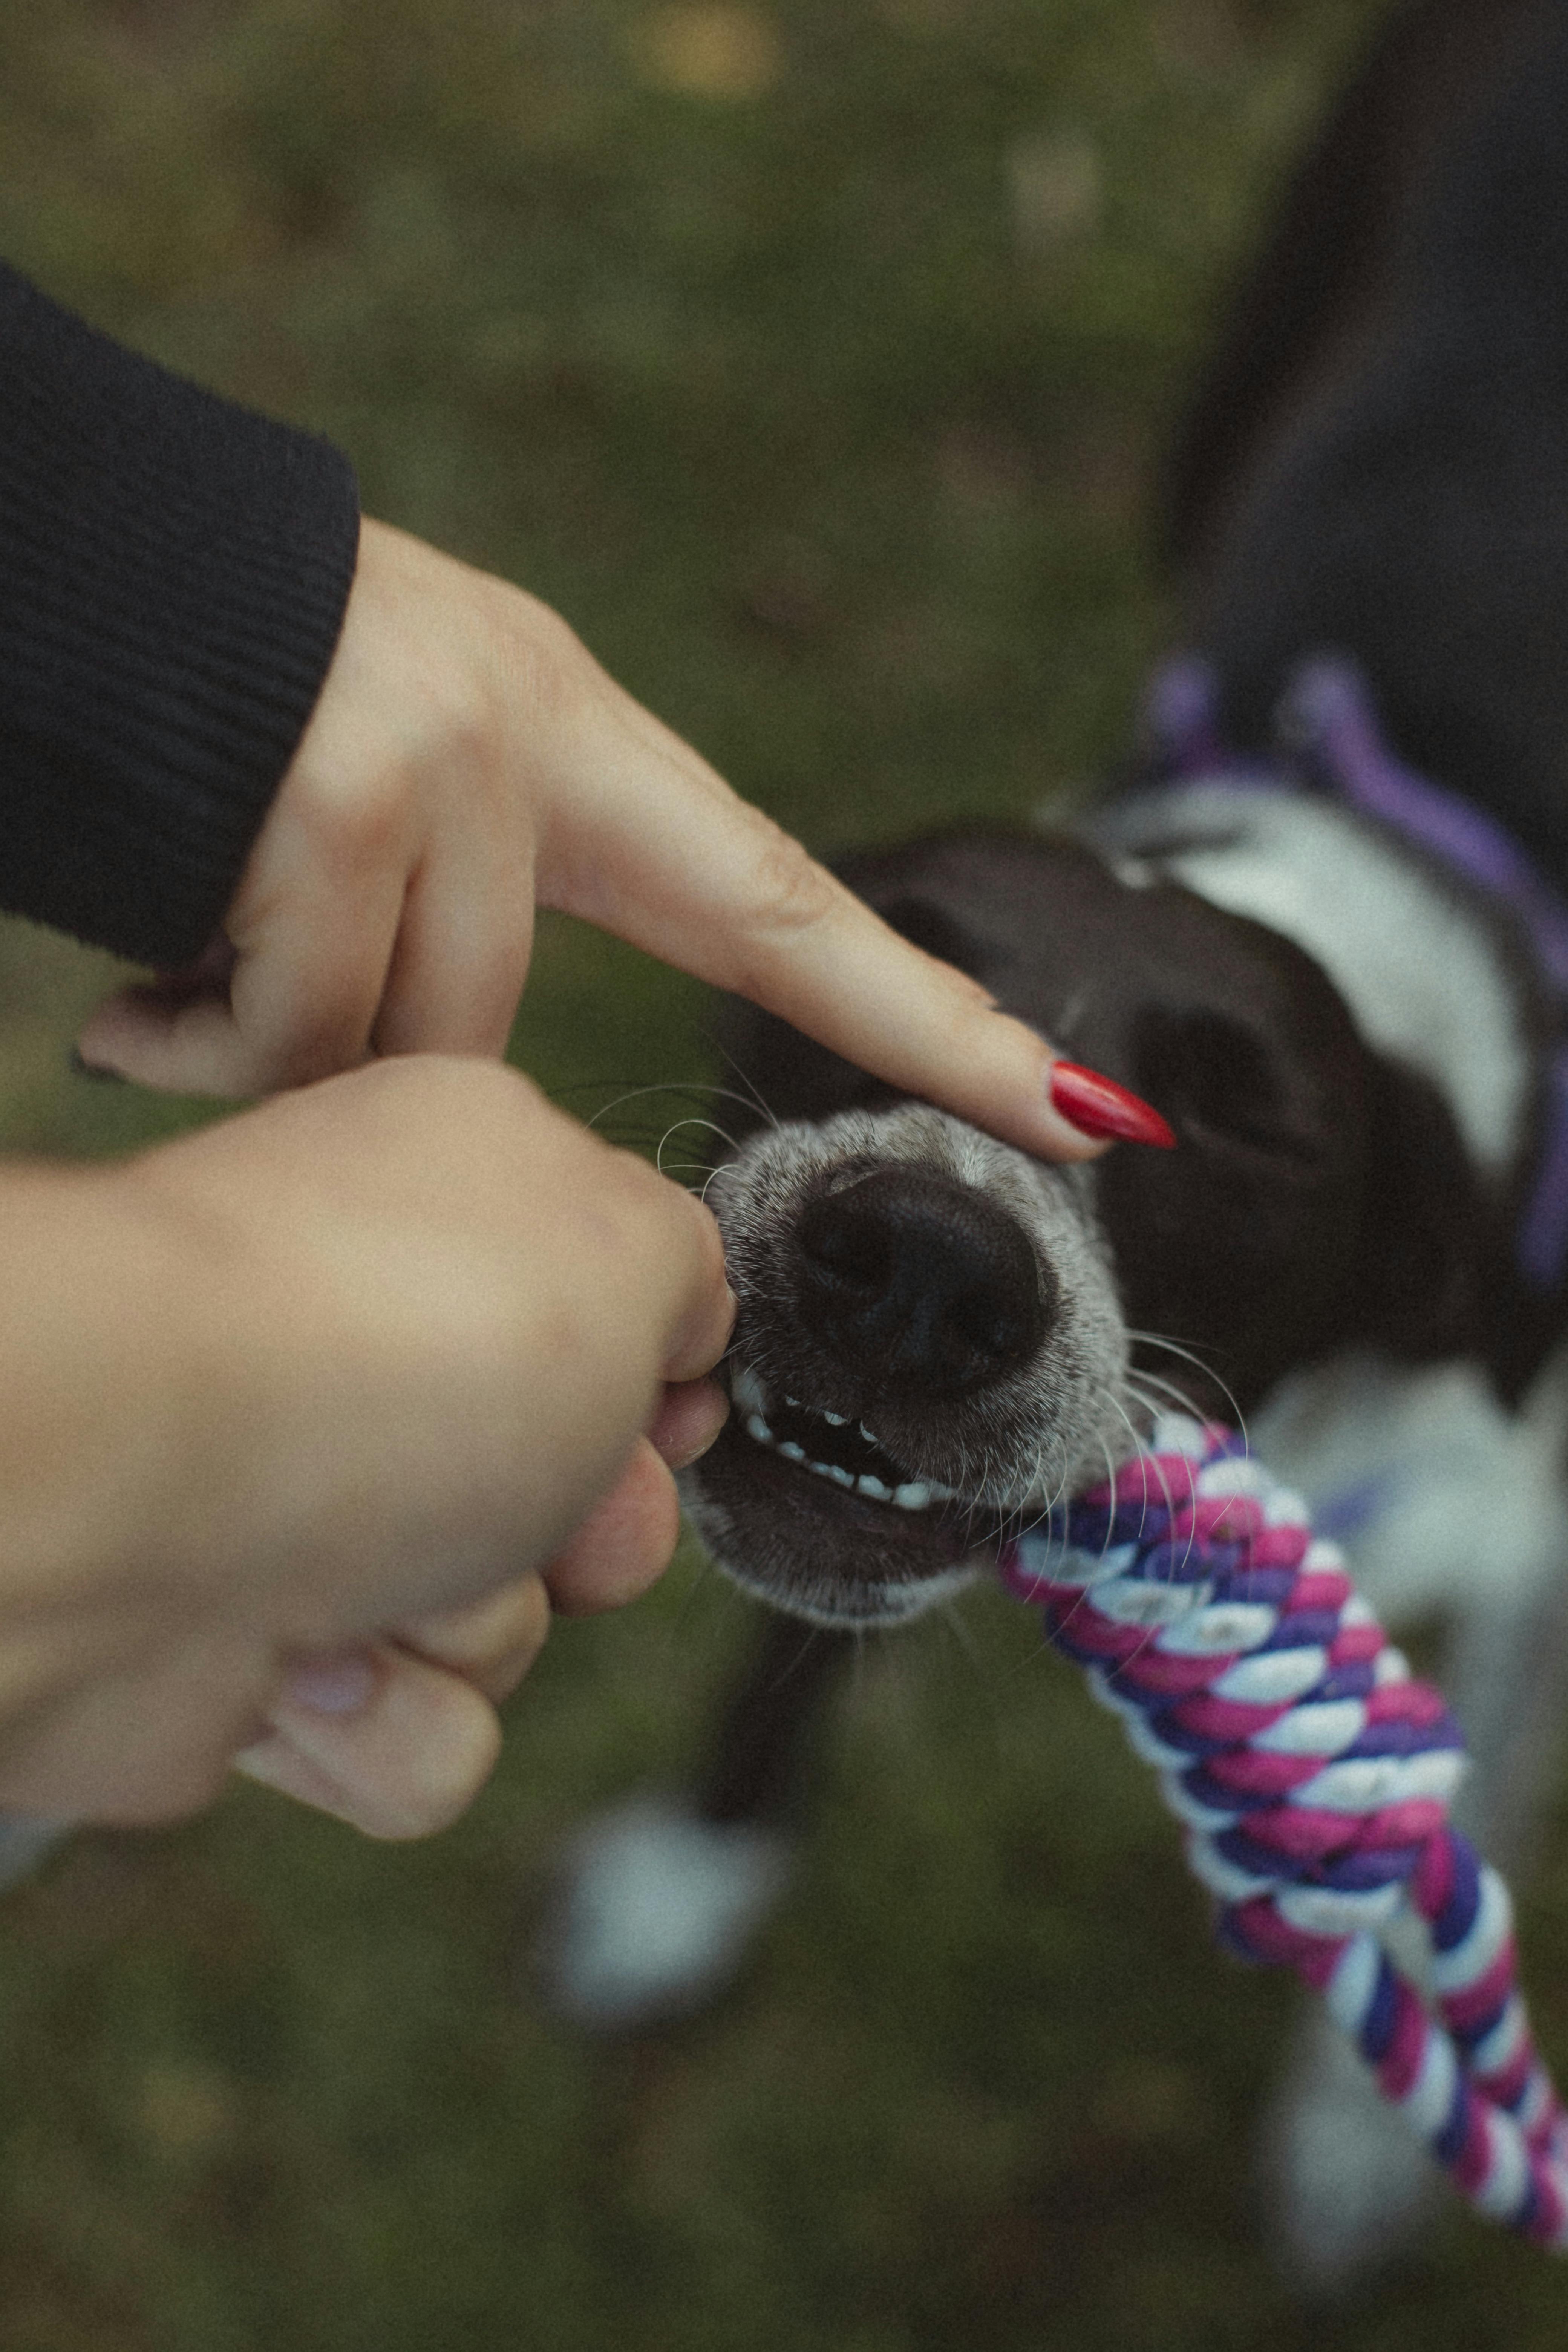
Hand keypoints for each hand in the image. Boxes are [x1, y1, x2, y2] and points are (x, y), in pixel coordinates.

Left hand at [0, 1057, 731, 1836]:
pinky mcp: (252, 1657)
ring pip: (502, 1628)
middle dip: (592, 1531)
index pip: (602, 1310)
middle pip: (572, 1490)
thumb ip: (689, 1269)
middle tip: (561, 1520)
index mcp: (454, 1205)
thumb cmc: (393, 1340)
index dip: (656, 1383)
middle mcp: (375, 1348)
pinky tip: (311, 1668)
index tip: (666, 1413)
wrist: (128, 1489)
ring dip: (475, 1628)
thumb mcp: (630, 1244)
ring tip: (382, 1583)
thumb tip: (678, 1323)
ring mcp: (307, 1506)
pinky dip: (384, 1719)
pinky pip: (412, 1740)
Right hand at [75, 518, 1104, 1161]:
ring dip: (273, 1053)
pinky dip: (193, 1040)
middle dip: (375, 1073)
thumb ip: (485, 916)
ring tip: (184, 981)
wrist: (92, 581)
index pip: (795, 909)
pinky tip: (133, 991)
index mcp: (580, 741)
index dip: (944, 1031)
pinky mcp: (327, 802)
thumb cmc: (255, 711)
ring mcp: (437, 764)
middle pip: (503, 1030)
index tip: (1100, 1119)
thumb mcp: (413, 783)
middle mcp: (531, 738)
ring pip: (402, 1051)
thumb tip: (438, 1112)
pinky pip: (288, 1028)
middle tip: (254, 1008)